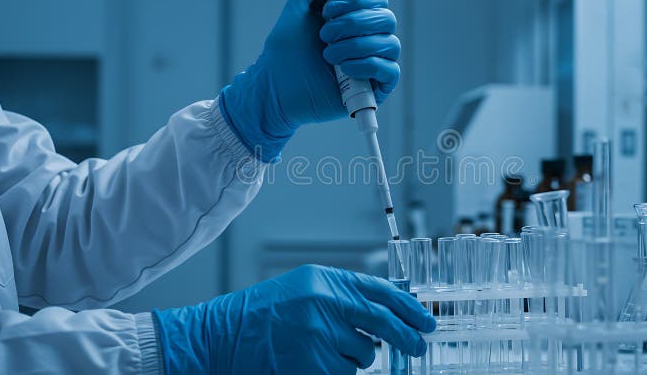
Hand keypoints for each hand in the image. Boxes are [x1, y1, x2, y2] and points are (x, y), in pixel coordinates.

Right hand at [152, 265, 434, 373]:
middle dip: (406, 337)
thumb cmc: (262, 314)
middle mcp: (325, 304)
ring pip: (364, 355)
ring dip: (354, 358)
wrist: (220, 337)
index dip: (409, 307)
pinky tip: (312, 362)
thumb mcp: (305, 288)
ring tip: (321, 349)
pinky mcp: (313, 366)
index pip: (381, 291)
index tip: (425, 320)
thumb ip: (344, 294)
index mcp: (325, 281)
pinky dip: (336, 372)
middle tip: (417, 346)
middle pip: (383, 324)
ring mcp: (320, 337)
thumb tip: (388, 310)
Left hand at [219, 0, 400, 161]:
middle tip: (325, 34)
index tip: (327, 11)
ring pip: (390, 44)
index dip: (357, 0)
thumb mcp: (300, 6)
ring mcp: (373, 64)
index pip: (377, 0)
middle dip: (354, 23)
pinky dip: (368, 64)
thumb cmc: (286, 50)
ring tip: (328, 54)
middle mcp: (368, 39)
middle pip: (387, 19)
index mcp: (355, 18)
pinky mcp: (374, 89)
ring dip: (357, 45)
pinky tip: (344, 68)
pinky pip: (390, 71)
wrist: (276, 86)